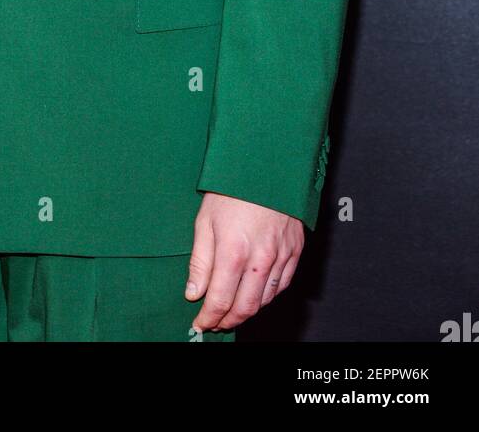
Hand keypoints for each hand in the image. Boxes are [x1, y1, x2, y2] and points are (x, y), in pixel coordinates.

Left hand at [186, 192, 303, 332]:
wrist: (266, 166)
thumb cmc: (232, 189)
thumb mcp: (205, 220)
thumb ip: (200, 261)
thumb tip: (193, 292)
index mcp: (233, 251)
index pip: (219, 300)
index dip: (208, 317)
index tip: (200, 323)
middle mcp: (260, 258)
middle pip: (245, 307)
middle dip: (228, 320)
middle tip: (216, 322)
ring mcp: (281, 256)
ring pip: (265, 300)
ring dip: (247, 310)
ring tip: (232, 310)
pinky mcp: (295, 250)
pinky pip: (282, 285)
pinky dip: (267, 296)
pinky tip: (255, 293)